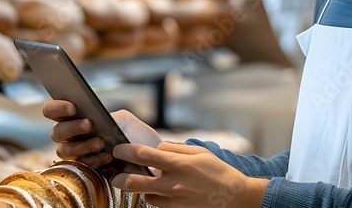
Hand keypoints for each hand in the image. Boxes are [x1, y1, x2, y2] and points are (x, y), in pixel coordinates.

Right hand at [42, 100, 161, 168]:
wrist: (150, 157)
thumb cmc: (135, 135)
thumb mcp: (124, 119)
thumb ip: (106, 115)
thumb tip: (91, 118)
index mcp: (75, 118)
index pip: (52, 111)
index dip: (57, 108)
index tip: (73, 106)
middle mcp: (71, 136)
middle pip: (56, 133)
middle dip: (71, 127)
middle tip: (89, 124)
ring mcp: (77, 154)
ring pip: (65, 151)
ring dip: (83, 145)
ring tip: (101, 142)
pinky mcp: (86, 171)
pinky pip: (81, 166)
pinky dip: (94, 160)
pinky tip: (109, 156)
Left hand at [111, 142, 268, 207]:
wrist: (236, 198)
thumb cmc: (218, 172)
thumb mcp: (199, 153)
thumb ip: (175, 149)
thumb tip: (156, 149)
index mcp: (179, 164)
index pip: (144, 156)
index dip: (126, 152)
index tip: (118, 150)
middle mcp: (174, 184)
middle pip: (136, 182)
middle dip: (120, 178)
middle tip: (115, 175)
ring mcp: (175, 201)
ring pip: (146, 196)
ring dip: (143, 189)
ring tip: (149, 183)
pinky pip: (158, 206)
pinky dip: (157, 198)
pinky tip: (163, 193)